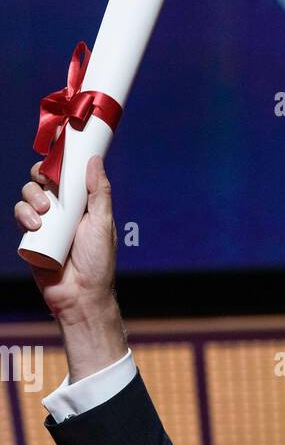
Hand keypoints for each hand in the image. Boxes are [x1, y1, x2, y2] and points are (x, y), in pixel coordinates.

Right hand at [14, 154, 117, 321]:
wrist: (81, 297)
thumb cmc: (98, 263)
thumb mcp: (103, 224)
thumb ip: (99, 192)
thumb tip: (95, 160)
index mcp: (82, 204)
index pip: (68, 175)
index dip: (60, 160)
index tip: (57, 147)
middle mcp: (63, 211)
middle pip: (43, 179)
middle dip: (41, 175)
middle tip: (46, 181)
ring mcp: (46, 223)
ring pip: (28, 195)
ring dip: (32, 196)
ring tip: (44, 212)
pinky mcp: (31, 237)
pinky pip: (20, 215)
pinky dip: (24, 214)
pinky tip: (34, 224)